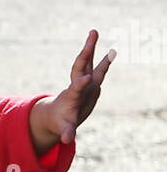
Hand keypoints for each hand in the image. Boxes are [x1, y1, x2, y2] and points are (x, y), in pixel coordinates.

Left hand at [32, 29, 115, 148]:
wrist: (57, 114)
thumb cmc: (61, 121)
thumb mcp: (63, 128)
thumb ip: (66, 131)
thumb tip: (66, 140)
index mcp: (71, 96)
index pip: (76, 88)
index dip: (80, 84)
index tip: (85, 77)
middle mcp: (77, 84)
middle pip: (81, 66)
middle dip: (85, 53)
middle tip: (89, 39)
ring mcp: (84, 81)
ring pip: (88, 62)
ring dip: (91, 47)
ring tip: (93, 31)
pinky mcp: (90, 82)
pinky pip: (98, 68)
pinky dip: (105, 60)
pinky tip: (113, 50)